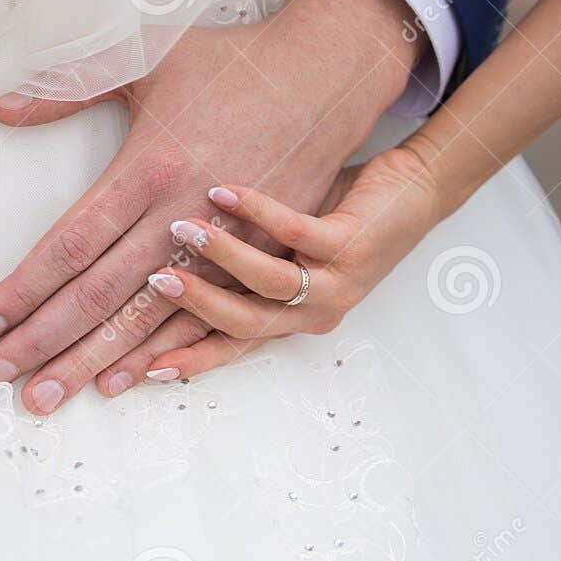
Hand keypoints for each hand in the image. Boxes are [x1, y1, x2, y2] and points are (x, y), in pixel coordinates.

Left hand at [0, 0, 422, 413]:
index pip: (73, 242)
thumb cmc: (232, 62)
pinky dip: (168, 356)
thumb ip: (70, 88)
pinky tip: (129, 382)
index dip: (27, 286)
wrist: (328, 72)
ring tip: (50, 397)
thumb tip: (3, 109)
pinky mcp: (262, 259)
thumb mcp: (147, 56)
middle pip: (101, 293)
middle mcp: (182, 212)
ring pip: (149, 318)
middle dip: (45, 340)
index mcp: (149, 165)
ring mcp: (226, 244)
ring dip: (96, 361)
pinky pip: (209, 321)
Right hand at [140, 145, 444, 376]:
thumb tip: (171, 250)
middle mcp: (316, 310)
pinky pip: (294, 231)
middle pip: (246, 323)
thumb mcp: (287, 250)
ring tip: (181, 228)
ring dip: (221, 255)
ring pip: (269, 282)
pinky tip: (223, 191)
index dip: (191, 358)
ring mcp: (336, 280)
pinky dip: (255, 211)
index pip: (233, 345)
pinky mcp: (351, 243)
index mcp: (296, 319)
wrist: (415, 194)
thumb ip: (243, 260)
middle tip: (152, 282)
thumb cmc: (342, 219)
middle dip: (195, 306)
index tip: (144, 369)